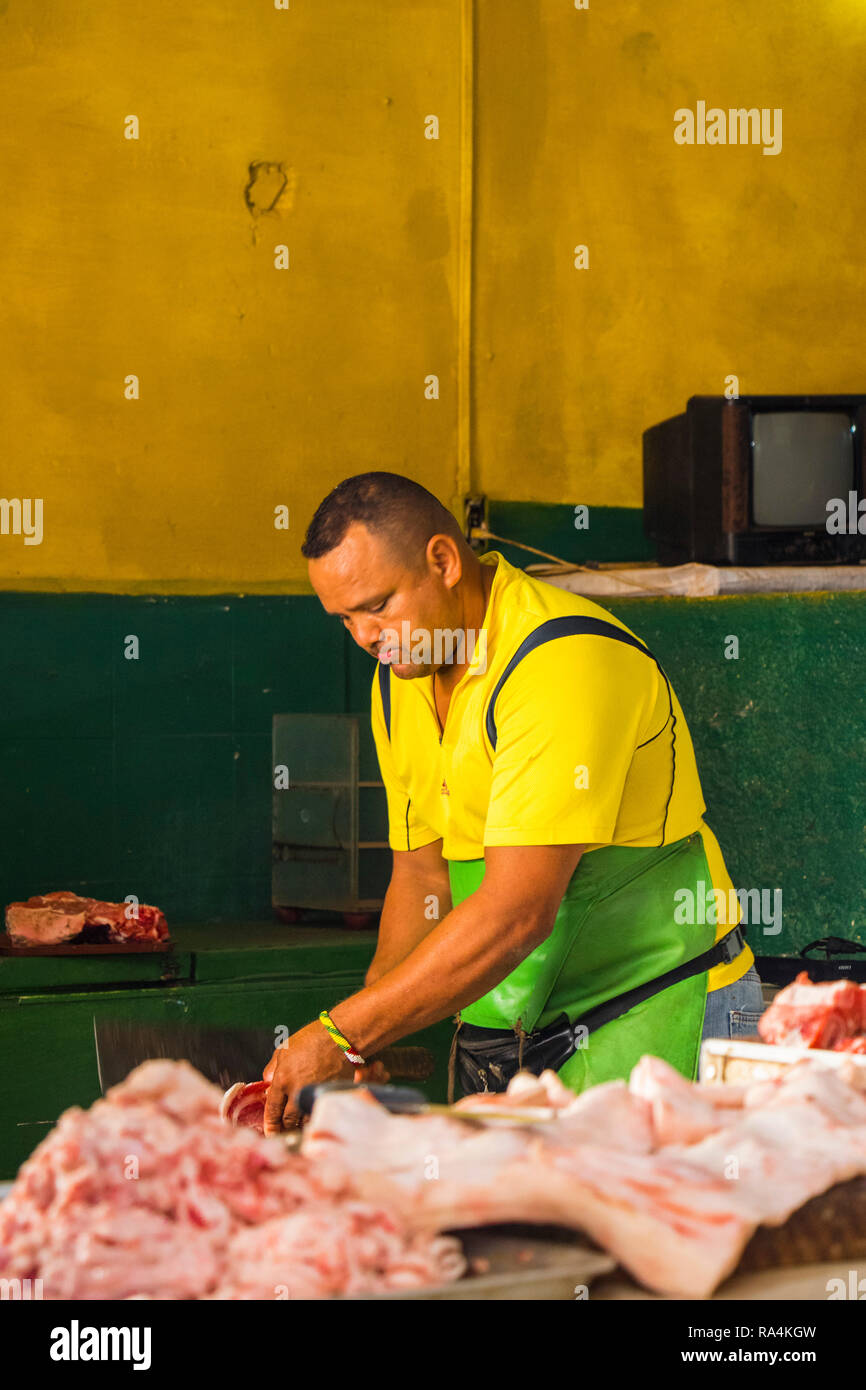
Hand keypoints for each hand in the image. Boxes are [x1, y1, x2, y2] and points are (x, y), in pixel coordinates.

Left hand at [262, 1020, 352, 1134]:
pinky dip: (314, 1117)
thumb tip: (266, 1085)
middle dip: (284, 1128)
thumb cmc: (312, 1039)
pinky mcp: (329, 1097)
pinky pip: (318, 1113)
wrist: (341, 1037)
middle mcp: (297, 1091)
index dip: (270, 1125)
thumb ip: (272, 1069)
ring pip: (304, 1120)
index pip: (272, 1109)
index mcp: (282, 1079)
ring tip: (298, 1126)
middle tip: (283, 1133)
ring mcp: (314, 1096)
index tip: (270, 1133)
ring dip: (300, 1125)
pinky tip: (313, 1115)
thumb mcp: (284, 1049)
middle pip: (288, 1120)